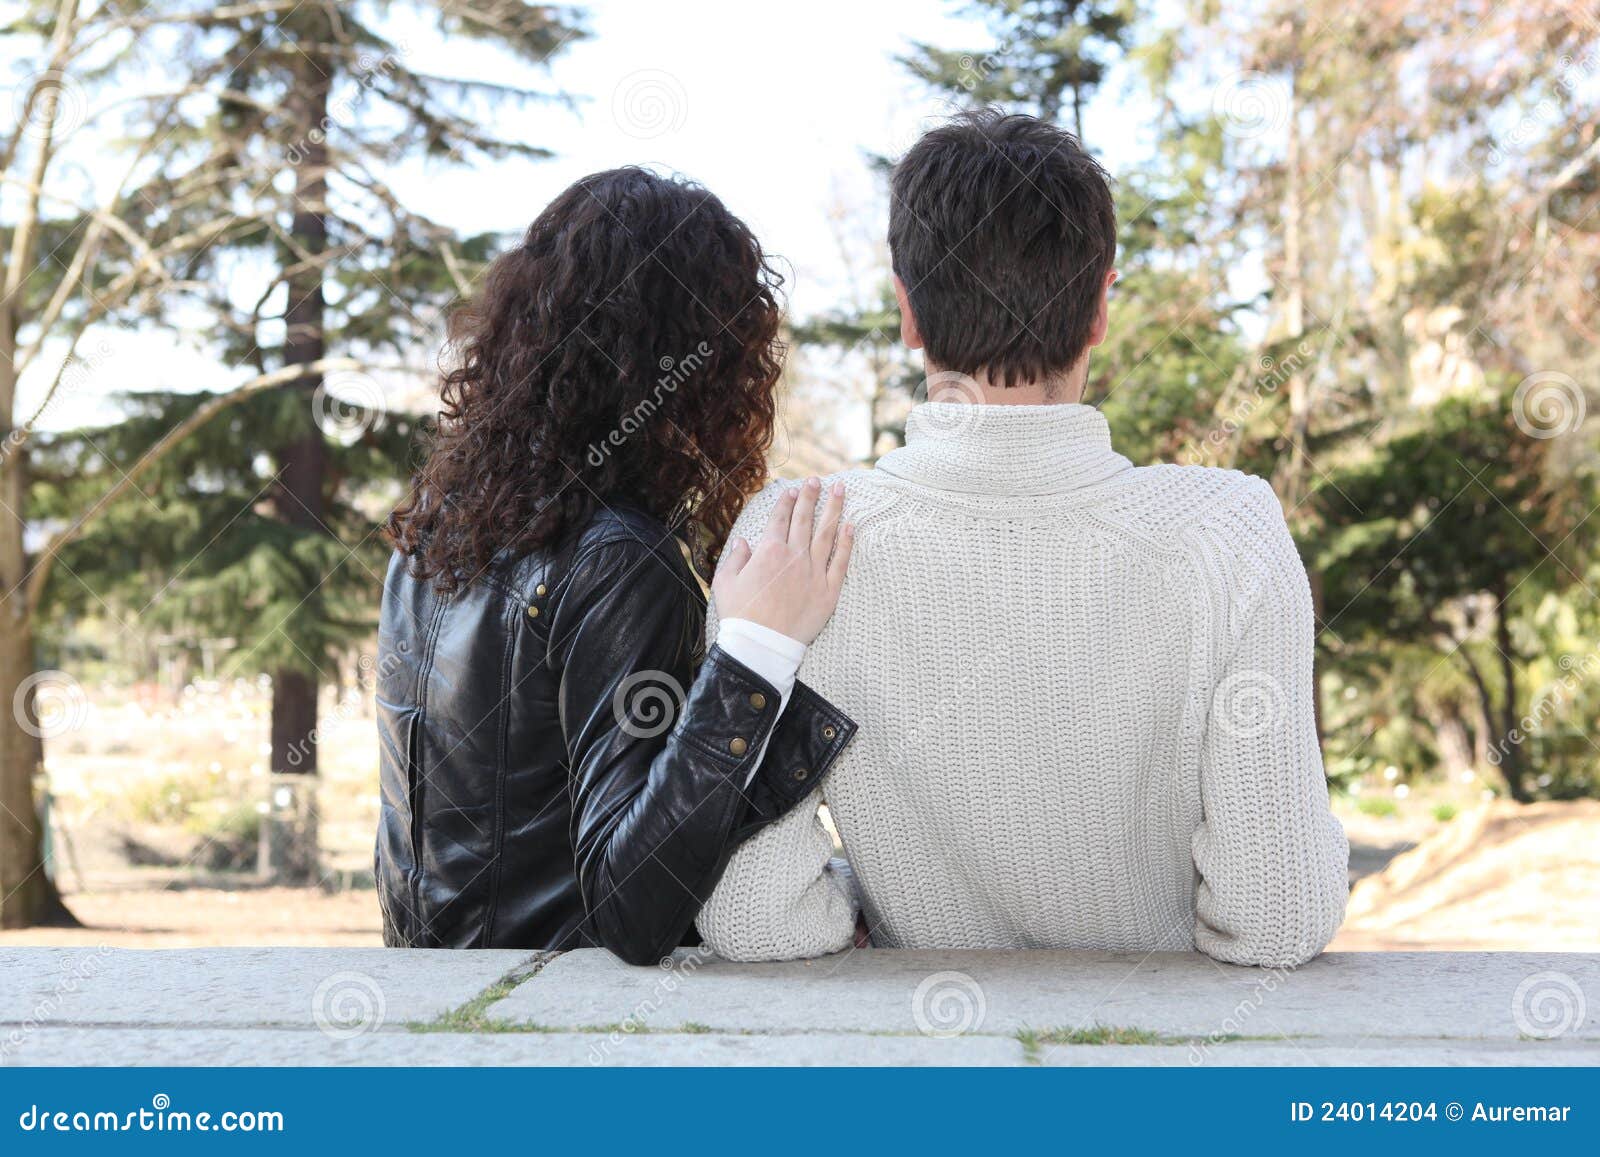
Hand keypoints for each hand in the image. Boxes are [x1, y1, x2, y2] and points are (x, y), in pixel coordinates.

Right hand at [712, 478, 854, 644]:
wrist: (762, 645)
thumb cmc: (740, 615)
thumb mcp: (725, 583)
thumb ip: (734, 558)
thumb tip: (743, 542)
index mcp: (769, 551)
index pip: (780, 519)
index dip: (786, 502)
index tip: (792, 489)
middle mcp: (794, 556)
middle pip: (805, 519)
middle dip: (811, 496)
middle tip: (817, 480)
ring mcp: (814, 572)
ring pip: (827, 534)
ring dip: (834, 509)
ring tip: (841, 490)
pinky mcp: (828, 591)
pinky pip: (841, 562)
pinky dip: (847, 542)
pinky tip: (851, 526)